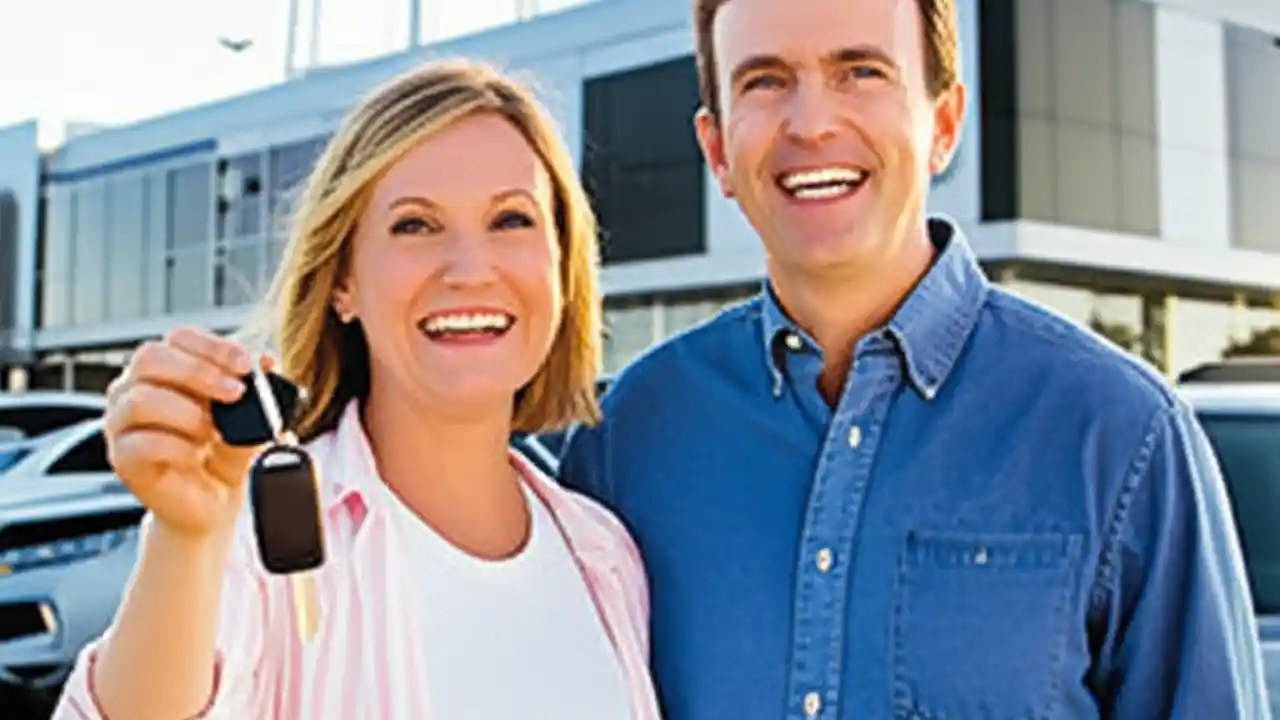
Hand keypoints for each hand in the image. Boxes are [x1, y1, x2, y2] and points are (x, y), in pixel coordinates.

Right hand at [104, 327, 270, 538]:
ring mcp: (122, 422)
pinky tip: (196, 455)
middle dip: (198, 372)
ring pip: (141, 400)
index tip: (246, 366)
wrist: (213, 502)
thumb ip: (256, 391)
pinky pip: (141, 443)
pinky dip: (177, 447)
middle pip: (150, 358)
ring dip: (187, 414)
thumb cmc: (225, 454)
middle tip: (235, 394)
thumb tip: (266, 362)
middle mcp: (134, 388)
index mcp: (166, 369)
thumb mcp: (250, 418)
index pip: (179, 338)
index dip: (214, 347)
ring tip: (212, 433)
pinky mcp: (122, 458)